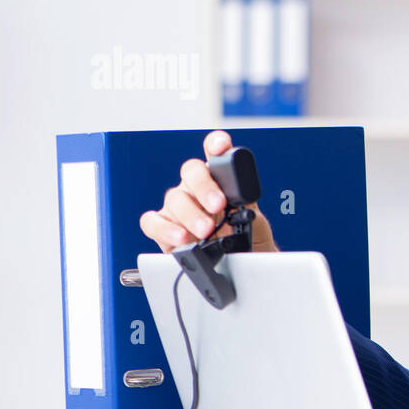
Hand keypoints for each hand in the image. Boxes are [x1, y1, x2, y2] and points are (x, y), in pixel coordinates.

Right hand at [139, 130, 276, 253]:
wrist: (245, 263)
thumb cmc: (250, 239)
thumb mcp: (256, 220)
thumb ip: (247, 207)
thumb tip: (237, 207)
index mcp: (220, 178)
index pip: (214, 152)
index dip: (216, 144)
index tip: (222, 146)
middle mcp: (195, 188)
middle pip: (191, 173)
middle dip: (205, 187)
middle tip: (219, 205)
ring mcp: (178, 207)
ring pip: (175, 199)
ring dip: (191, 214)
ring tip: (207, 230)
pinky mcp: (163, 227)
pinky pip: (152, 222)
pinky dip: (166, 229)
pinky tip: (182, 237)